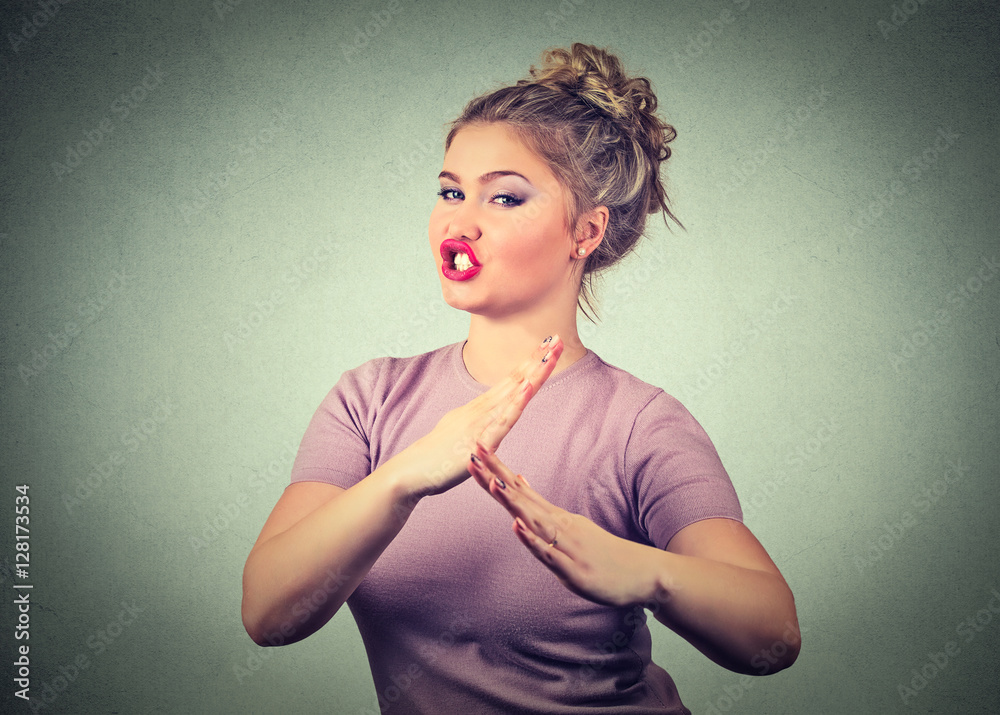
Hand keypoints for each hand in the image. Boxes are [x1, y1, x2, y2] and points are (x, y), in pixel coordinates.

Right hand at [385, 335, 563, 497]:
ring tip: (550, 355)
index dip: (531, 362)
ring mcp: (480, 423)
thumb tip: (493, 411)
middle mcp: (482, 409)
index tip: (549, 344)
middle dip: (538, 360)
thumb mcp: (463, 429)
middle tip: (558, 338)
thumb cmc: (437, 454)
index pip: (511, 380)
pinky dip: (515, 404)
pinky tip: (526, 389)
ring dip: (533, 374)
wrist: (411, 471)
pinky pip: (500, 422)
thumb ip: (479, 419)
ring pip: (513, 395)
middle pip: (516, 380)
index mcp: (481, 407)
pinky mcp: (478, 442)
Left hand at [468, 444, 658, 607]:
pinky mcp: (572, 570)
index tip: (476, 449)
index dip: (496, 470)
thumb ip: (543, 509)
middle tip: (474, 452)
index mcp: (556, 518)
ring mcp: (566, 546)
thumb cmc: (604, 553)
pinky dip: (532, 540)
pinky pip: (548, 554)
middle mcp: (559, 526)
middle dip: (496, 476)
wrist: (645, 573)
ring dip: (512, 502)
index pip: (520, 489)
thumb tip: (520, 483)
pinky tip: (517, 527)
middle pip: (521, 498)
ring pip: (534, 521)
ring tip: (492, 482)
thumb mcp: (571, 526)